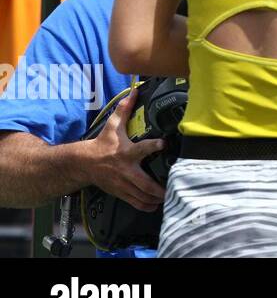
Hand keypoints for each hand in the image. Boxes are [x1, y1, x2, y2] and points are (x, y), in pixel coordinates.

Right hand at [83, 88, 167, 212]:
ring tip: (168, 199)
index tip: (164, 143)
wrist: (82, 164)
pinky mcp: (120, 192)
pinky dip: (145, 206)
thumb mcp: (112, 126)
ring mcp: (122, 183)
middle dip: (158, 188)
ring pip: (140, 196)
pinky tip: (155, 206)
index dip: (153, 145)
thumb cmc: (102, 144)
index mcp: (126, 152)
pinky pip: (134, 202)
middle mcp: (126, 170)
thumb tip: (134, 91)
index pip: (141, 148)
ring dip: (154, 199)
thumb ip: (124, 110)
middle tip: (172, 188)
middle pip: (144, 182)